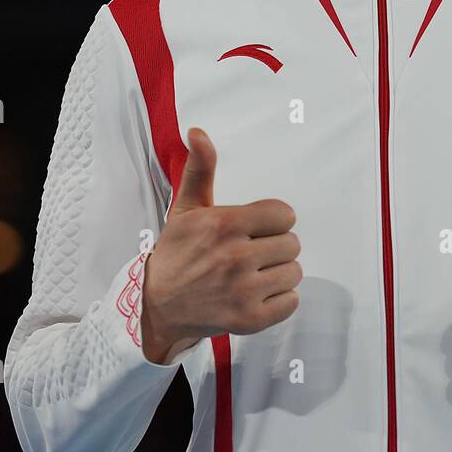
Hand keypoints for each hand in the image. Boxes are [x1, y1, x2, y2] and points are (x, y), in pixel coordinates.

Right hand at [140, 127, 301, 364]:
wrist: (157, 307)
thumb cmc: (178, 253)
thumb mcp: (187, 208)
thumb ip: (200, 168)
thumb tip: (197, 131)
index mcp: (225, 224)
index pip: (285, 215)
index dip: (273, 221)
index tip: (254, 229)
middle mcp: (236, 257)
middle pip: (292, 244)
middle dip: (275, 247)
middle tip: (251, 254)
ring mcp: (243, 291)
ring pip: (294, 272)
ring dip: (278, 273)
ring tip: (252, 275)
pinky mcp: (250, 320)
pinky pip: (291, 302)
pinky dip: (279, 300)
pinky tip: (256, 295)